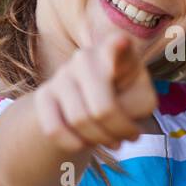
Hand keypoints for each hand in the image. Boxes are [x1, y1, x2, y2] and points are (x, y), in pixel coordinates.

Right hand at [33, 33, 158, 152]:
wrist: (93, 103)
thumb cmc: (127, 97)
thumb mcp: (142, 100)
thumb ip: (134, 104)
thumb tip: (112, 114)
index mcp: (116, 50)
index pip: (116, 44)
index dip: (118, 45)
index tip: (122, 41)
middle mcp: (86, 57)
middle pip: (102, 108)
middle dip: (118, 131)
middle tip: (131, 137)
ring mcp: (62, 74)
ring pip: (78, 121)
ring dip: (100, 140)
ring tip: (113, 141)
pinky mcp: (43, 94)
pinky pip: (54, 129)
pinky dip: (74, 144)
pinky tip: (86, 143)